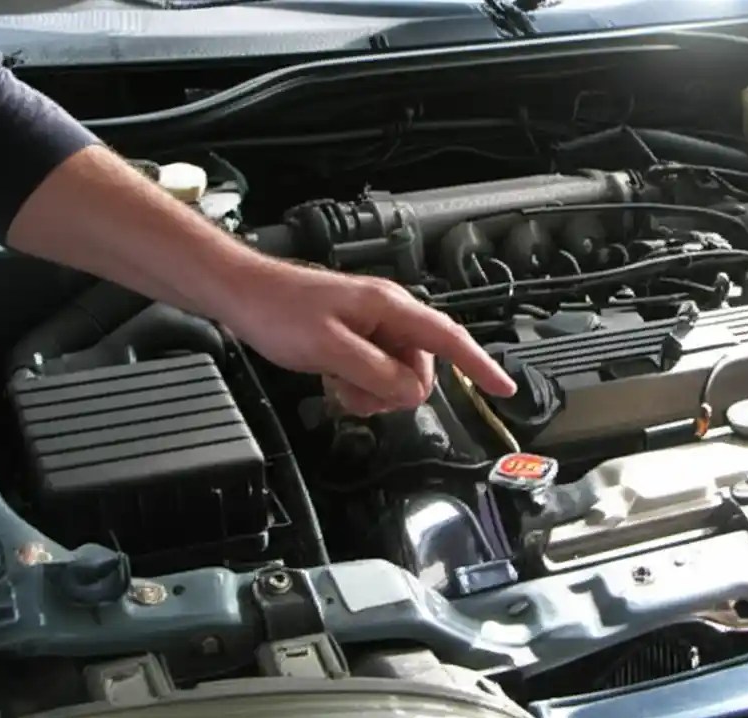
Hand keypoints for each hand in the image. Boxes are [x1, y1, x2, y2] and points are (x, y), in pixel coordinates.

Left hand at [223, 261, 515, 415]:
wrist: (243, 295)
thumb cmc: (278, 311)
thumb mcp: (330, 349)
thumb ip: (376, 372)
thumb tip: (411, 392)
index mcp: (391, 308)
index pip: (450, 339)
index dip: (480, 365)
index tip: (504, 387)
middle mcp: (389, 315)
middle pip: (421, 369)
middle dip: (393, 390)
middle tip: (354, 390)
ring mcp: (373, 327)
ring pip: (398, 376)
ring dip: (372, 390)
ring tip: (338, 382)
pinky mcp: (357, 338)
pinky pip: (376, 372)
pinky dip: (360, 385)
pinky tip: (334, 380)